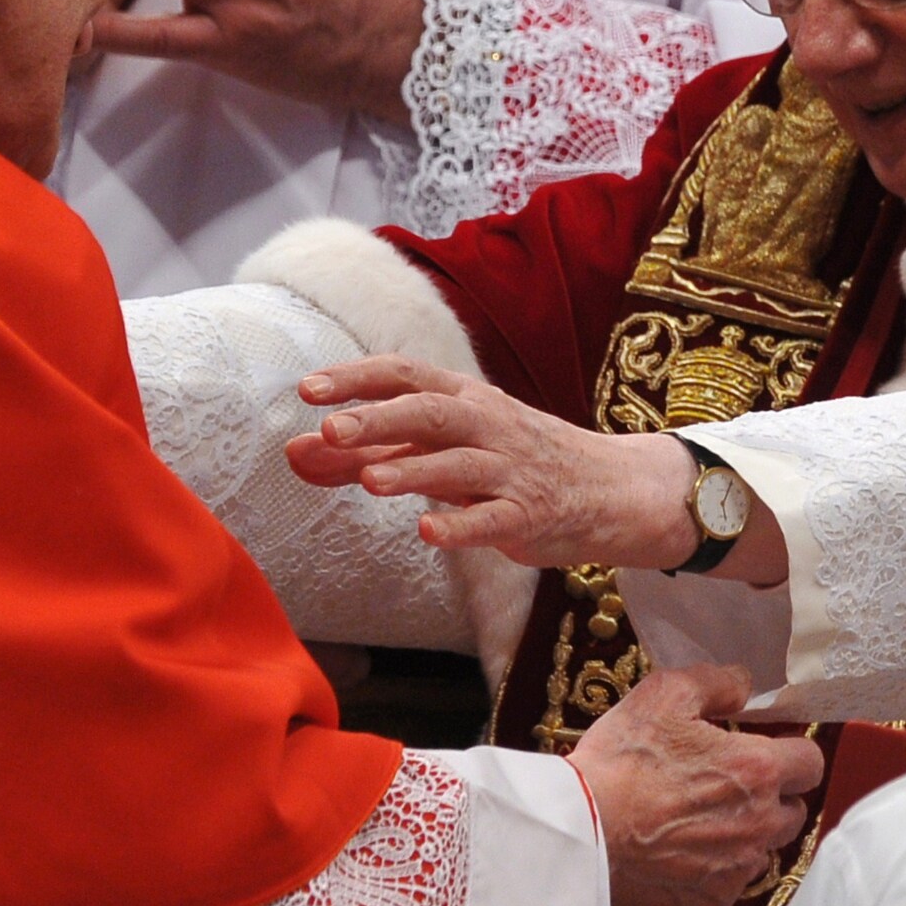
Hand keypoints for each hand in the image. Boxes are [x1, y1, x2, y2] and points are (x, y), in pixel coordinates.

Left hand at [287, 354, 702, 568]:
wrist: (611, 489)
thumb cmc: (510, 462)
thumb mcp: (443, 448)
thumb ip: (368, 451)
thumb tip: (294, 452)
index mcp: (464, 398)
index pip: (405, 375)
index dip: (356, 378)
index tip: (308, 389)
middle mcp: (486, 424)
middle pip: (430, 411)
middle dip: (378, 418)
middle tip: (329, 430)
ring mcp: (510, 470)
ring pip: (459, 463)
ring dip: (414, 468)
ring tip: (370, 479)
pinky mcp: (530, 515)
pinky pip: (494, 518)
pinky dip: (462, 524)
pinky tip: (429, 531)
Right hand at [571, 664, 824, 905]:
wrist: (581, 832)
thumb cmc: (620, 762)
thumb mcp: (663, 694)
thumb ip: (716, 682)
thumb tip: (743, 684)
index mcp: (756, 771)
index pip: (810, 762)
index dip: (789, 752)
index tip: (765, 750)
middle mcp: (759, 825)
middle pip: (793, 810)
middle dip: (770, 795)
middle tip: (726, 783)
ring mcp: (737, 869)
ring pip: (762, 849)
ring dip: (743, 834)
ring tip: (696, 818)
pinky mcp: (711, 902)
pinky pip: (729, 883)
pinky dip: (712, 868)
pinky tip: (678, 849)